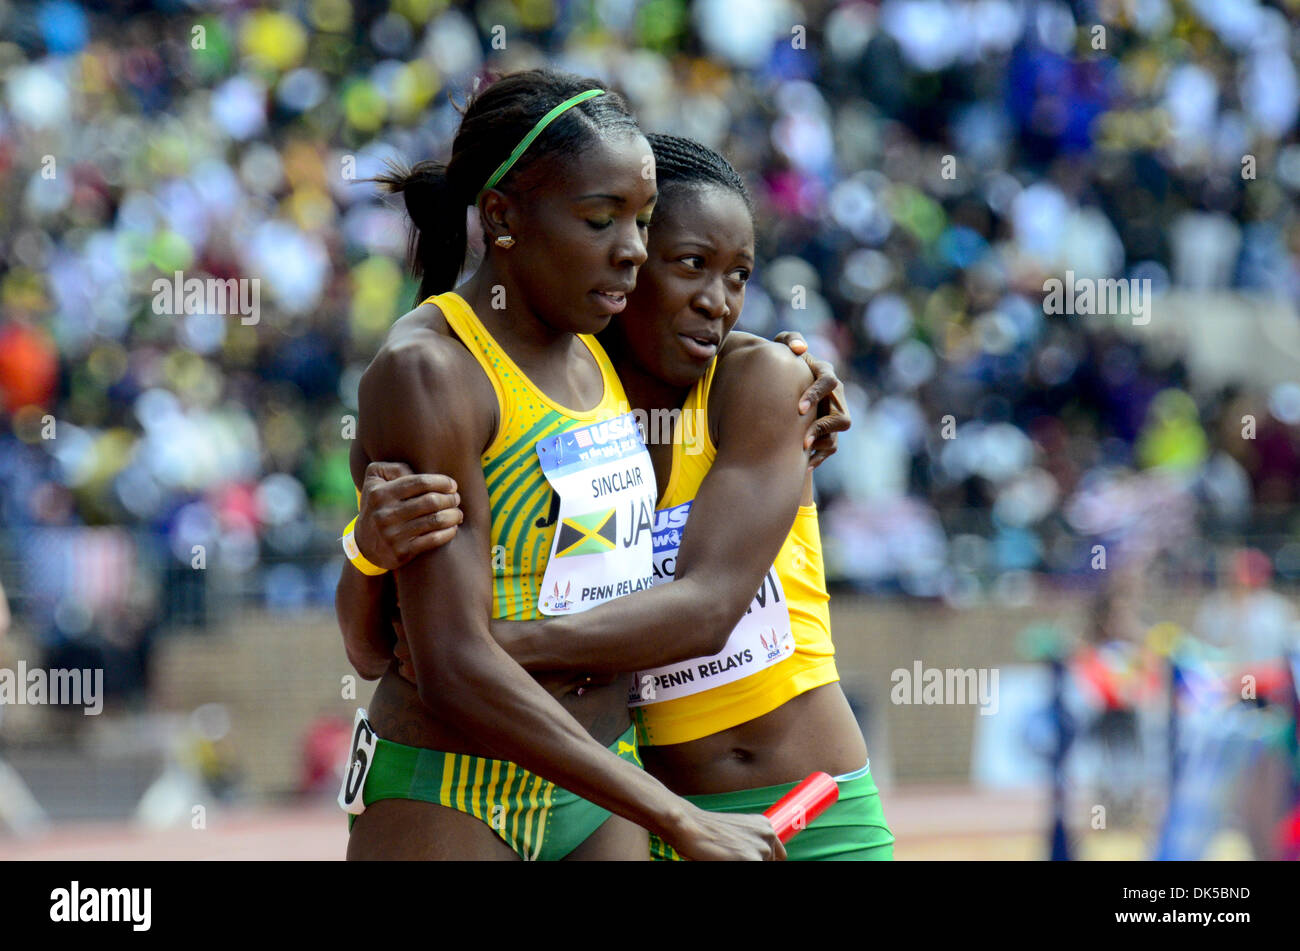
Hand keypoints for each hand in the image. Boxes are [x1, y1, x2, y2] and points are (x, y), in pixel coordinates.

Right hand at [354, 462, 462, 570]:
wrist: (364, 545)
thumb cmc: (378, 506)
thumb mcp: (375, 481)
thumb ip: (394, 469)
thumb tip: (419, 470)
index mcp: (380, 493)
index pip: (419, 482)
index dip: (441, 482)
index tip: (452, 485)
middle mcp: (385, 514)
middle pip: (431, 502)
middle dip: (450, 499)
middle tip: (456, 499)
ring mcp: (393, 535)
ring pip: (435, 521)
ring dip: (453, 515)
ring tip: (458, 513)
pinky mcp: (401, 552)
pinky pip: (433, 540)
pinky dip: (448, 532)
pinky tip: (453, 528)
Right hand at [664, 805, 786, 860]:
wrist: (692, 827)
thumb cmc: (710, 831)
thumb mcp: (739, 831)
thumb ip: (753, 842)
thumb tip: (760, 856)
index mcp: (766, 825)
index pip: (777, 856)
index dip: (762, 860)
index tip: (745, 857)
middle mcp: (768, 835)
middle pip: (769, 863)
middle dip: (754, 862)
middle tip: (732, 857)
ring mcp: (762, 848)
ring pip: (761, 865)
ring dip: (745, 864)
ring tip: (727, 858)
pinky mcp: (753, 860)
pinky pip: (755, 868)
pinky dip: (736, 866)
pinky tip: (725, 860)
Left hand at [773, 331, 850, 468]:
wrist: (779, 384)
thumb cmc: (781, 362)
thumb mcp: (783, 345)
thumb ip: (790, 339)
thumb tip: (800, 348)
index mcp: (826, 375)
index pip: (828, 382)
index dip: (816, 395)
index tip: (798, 409)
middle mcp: (834, 397)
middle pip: (842, 417)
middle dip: (822, 428)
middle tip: (801, 439)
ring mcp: (833, 416)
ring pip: (836, 436)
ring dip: (820, 445)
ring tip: (800, 451)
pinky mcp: (827, 433)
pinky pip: (829, 449)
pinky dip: (818, 458)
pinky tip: (802, 464)